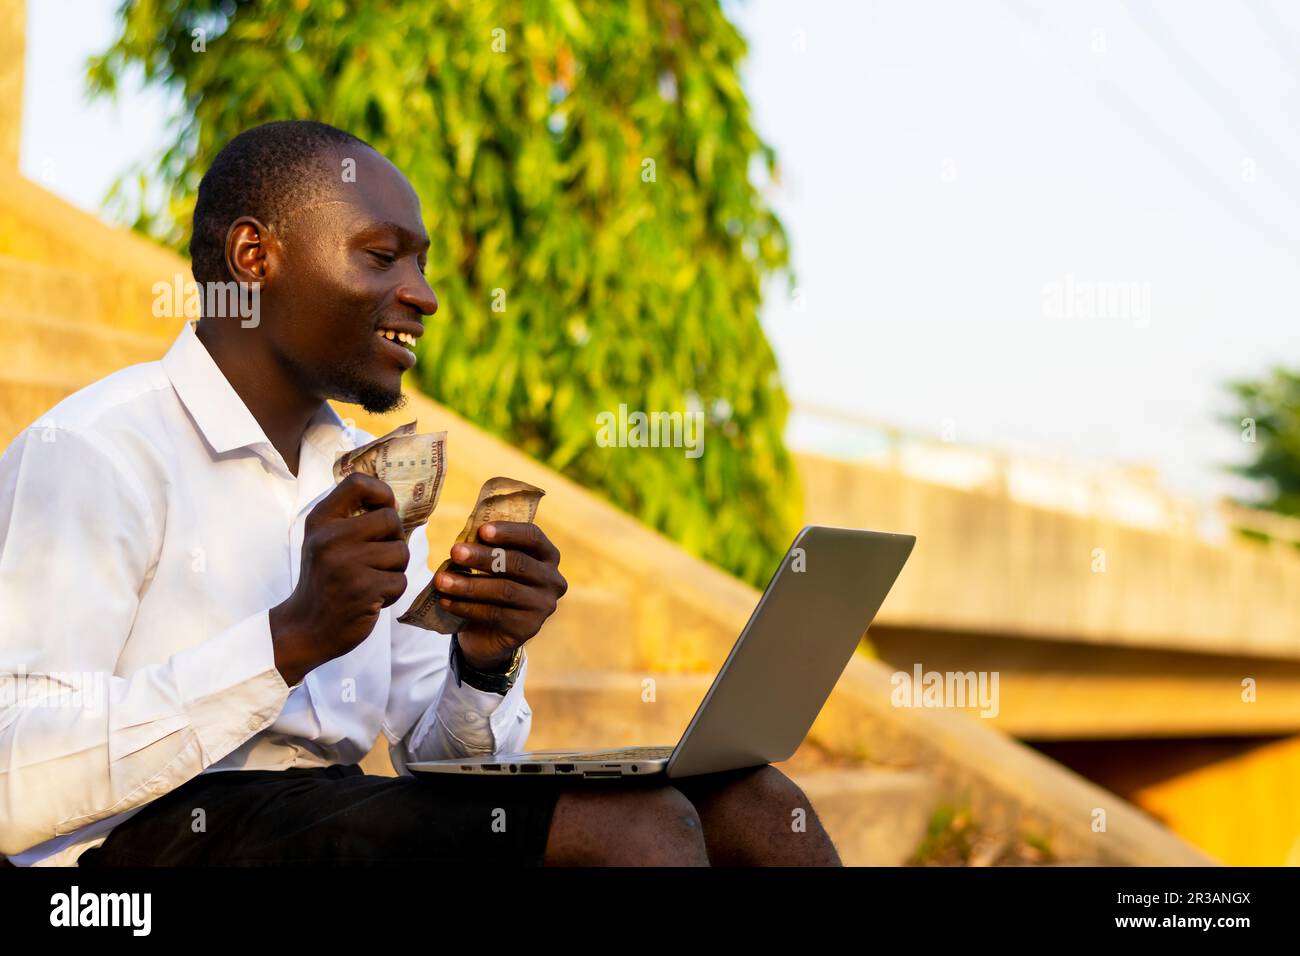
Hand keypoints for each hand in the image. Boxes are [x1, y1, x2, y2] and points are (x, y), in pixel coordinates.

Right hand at [270, 473, 410, 685]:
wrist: (306, 628)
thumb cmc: (325, 581)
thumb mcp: (325, 542)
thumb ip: (351, 519)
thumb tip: (395, 502)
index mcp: (321, 521)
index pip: (357, 483)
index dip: (381, 491)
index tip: (385, 507)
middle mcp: (330, 538)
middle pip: (390, 519)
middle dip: (394, 540)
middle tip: (378, 558)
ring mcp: (346, 563)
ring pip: (400, 552)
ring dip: (394, 570)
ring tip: (371, 580)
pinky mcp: (363, 589)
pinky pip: (400, 581)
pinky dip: (391, 593)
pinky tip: (370, 599)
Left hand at [434, 521, 567, 669]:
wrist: (490, 631)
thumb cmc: (492, 584)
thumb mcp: (493, 563)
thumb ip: (487, 548)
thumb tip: (465, 539)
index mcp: (547, 555)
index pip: (533, 537)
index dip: (508, 532)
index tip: (481, 531)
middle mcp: (552, 580)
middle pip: (518, 563)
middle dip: (484, 557)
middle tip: (455, 552)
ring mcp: (544, 606)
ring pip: (505, 590)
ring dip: (470, 584)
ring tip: (442, 580)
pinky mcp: (529, 628)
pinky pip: (495, 614)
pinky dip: (467, 607)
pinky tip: (446, 601)